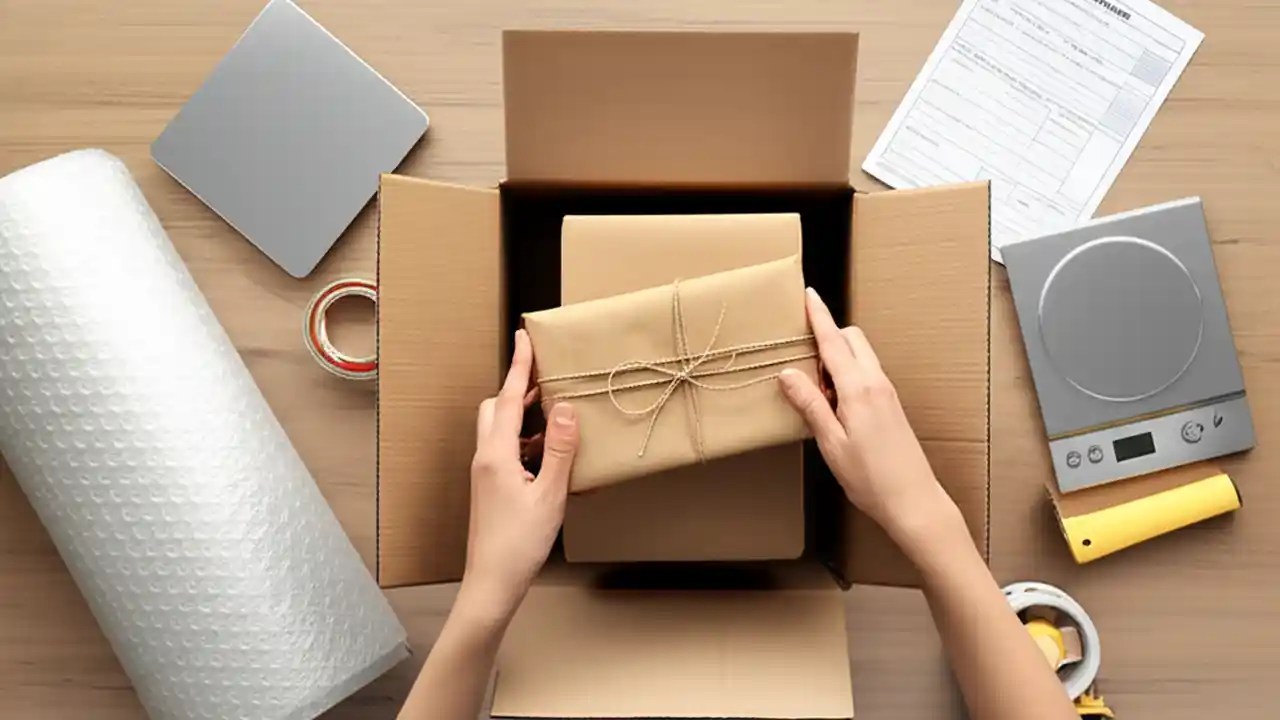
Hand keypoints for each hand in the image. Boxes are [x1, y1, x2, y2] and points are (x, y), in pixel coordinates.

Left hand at [461, 329, 578, 616]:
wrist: (492, 583)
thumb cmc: (519, 544)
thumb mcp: (550, 495)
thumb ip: (560, 450)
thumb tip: (565, 408)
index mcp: (497, 455)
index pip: (510, 399)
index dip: (520, 367)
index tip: (525, 337)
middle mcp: (485, 458)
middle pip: (498, 408)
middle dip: (521, 390)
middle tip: (548, 377)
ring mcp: (485, 474)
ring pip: (501, 430)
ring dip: (526, 417)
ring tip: (557, 413)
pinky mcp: (490, 488)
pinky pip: (506, 451)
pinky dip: (526, 443)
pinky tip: (550, 455)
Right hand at [778, 289, 962, 556]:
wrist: (914, 500)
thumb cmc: (871, 478)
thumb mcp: (830, 443)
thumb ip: (810, 404)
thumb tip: (788, 374)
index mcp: (859, 389)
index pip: (833, 341)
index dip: (818, 316)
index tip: (808, 295)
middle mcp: (876, 383)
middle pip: (851, 340)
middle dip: (828, 336)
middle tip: (801, 356)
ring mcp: (888, 392)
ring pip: (861, 356)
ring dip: (837, 359)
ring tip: (815, 389)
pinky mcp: (892, 405)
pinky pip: (868, 374)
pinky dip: (848, 375)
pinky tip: (835, 404)